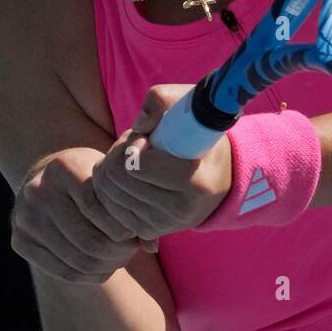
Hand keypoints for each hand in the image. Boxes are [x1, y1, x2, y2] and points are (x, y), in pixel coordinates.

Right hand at [10, 147, 153, 283]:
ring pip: (77, 260)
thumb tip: (152, 245)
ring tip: (121, 258)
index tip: (135, 230)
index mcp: (63, 166)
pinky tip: (103, 266)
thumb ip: (130, 203)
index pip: (98, 207)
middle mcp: (38, 190)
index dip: (123, 226)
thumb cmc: (89, 177)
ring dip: (107, 266)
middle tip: (132, 250)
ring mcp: (24, 218)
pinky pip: (63, 272)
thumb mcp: (107, 176)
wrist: (46, 178)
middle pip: (88, 239)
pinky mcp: (20, 241)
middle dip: (118, 251)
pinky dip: (90, 276)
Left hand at [92, 84, 232, 242]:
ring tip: (135, 160)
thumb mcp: (190, 104)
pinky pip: (112, 210)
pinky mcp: (151, 230)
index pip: (136, 165)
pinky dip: (113, 190)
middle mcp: (182, 209)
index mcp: (196, 181)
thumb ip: (162, 99)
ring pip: (110, 194)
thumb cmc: (201, 134)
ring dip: (113, 170)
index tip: (144, 137)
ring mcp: (166, 224)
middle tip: (135, 145)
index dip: (130, 144)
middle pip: (117, 179)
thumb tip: (139, 125)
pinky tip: (131, 179)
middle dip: (117, 155)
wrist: (221, 175)